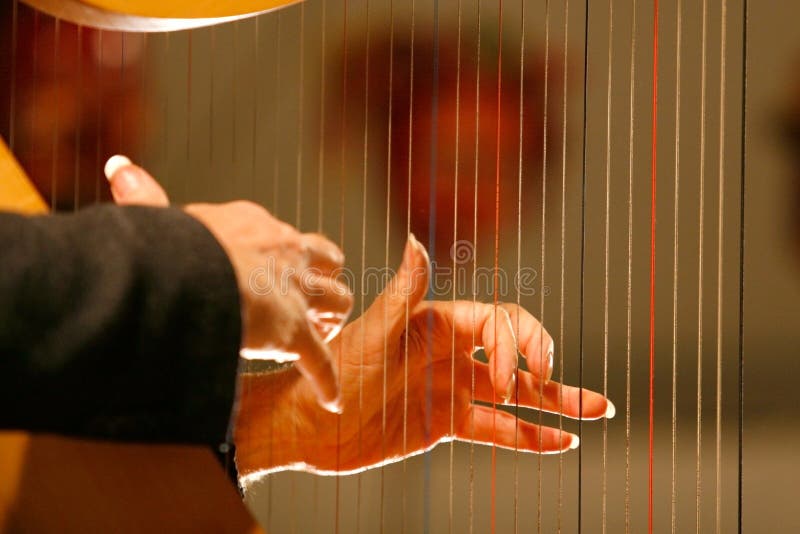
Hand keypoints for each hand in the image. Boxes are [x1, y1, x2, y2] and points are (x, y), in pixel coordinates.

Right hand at [104, 155, 351, 411]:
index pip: (286, 237)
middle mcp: (287, 254)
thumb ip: (145, 196)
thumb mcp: (159, 218)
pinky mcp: (296, 332)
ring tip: (320, 337)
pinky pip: (322, 361)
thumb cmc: (168, 247)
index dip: (286, 257)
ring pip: (339, 301)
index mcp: (257, 227)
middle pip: (328, 261)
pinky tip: (332, 399)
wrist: (187, 274)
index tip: (277, 274)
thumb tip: (118, 166)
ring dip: (332, 320)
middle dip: (323, 281)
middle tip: (310, 303)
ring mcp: (296, 293)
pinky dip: (326, 380)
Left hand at [233, 235, 613, 478]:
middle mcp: (452, 353)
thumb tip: (415, 240)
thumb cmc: (333, 375)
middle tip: (558, 386)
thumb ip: (403, 292)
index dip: (515, 346)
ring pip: (517, 394)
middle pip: (517, 352)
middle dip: (547, 364)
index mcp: (438, 324)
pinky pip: (498, 429)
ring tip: (599, 410)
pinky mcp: (447, 423)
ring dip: (557, 400)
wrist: (309, 426)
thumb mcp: (371, 333)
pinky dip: (530, 437)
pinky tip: (561, 442)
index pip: (497, 323)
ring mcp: (453, 389)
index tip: (513, 378)